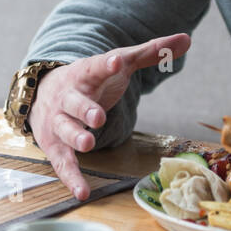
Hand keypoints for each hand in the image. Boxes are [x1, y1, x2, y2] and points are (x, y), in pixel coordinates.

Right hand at [29, 33, 191, 200]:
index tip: (117, 62)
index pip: (96, 67)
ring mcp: (59, 122)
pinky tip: (83, 191)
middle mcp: (68, 97)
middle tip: (98, 117)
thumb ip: (150, 53)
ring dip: (75, 136)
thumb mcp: (117, 63)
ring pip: (64, 129)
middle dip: (85, 109)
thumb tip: (187, 39)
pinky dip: (71, 178)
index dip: (106, 65)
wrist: (43, 92)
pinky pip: (62, 163)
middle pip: (75, 102)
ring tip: (87, 143)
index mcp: (86, 74)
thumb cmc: (90, 79)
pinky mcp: (54, 145)